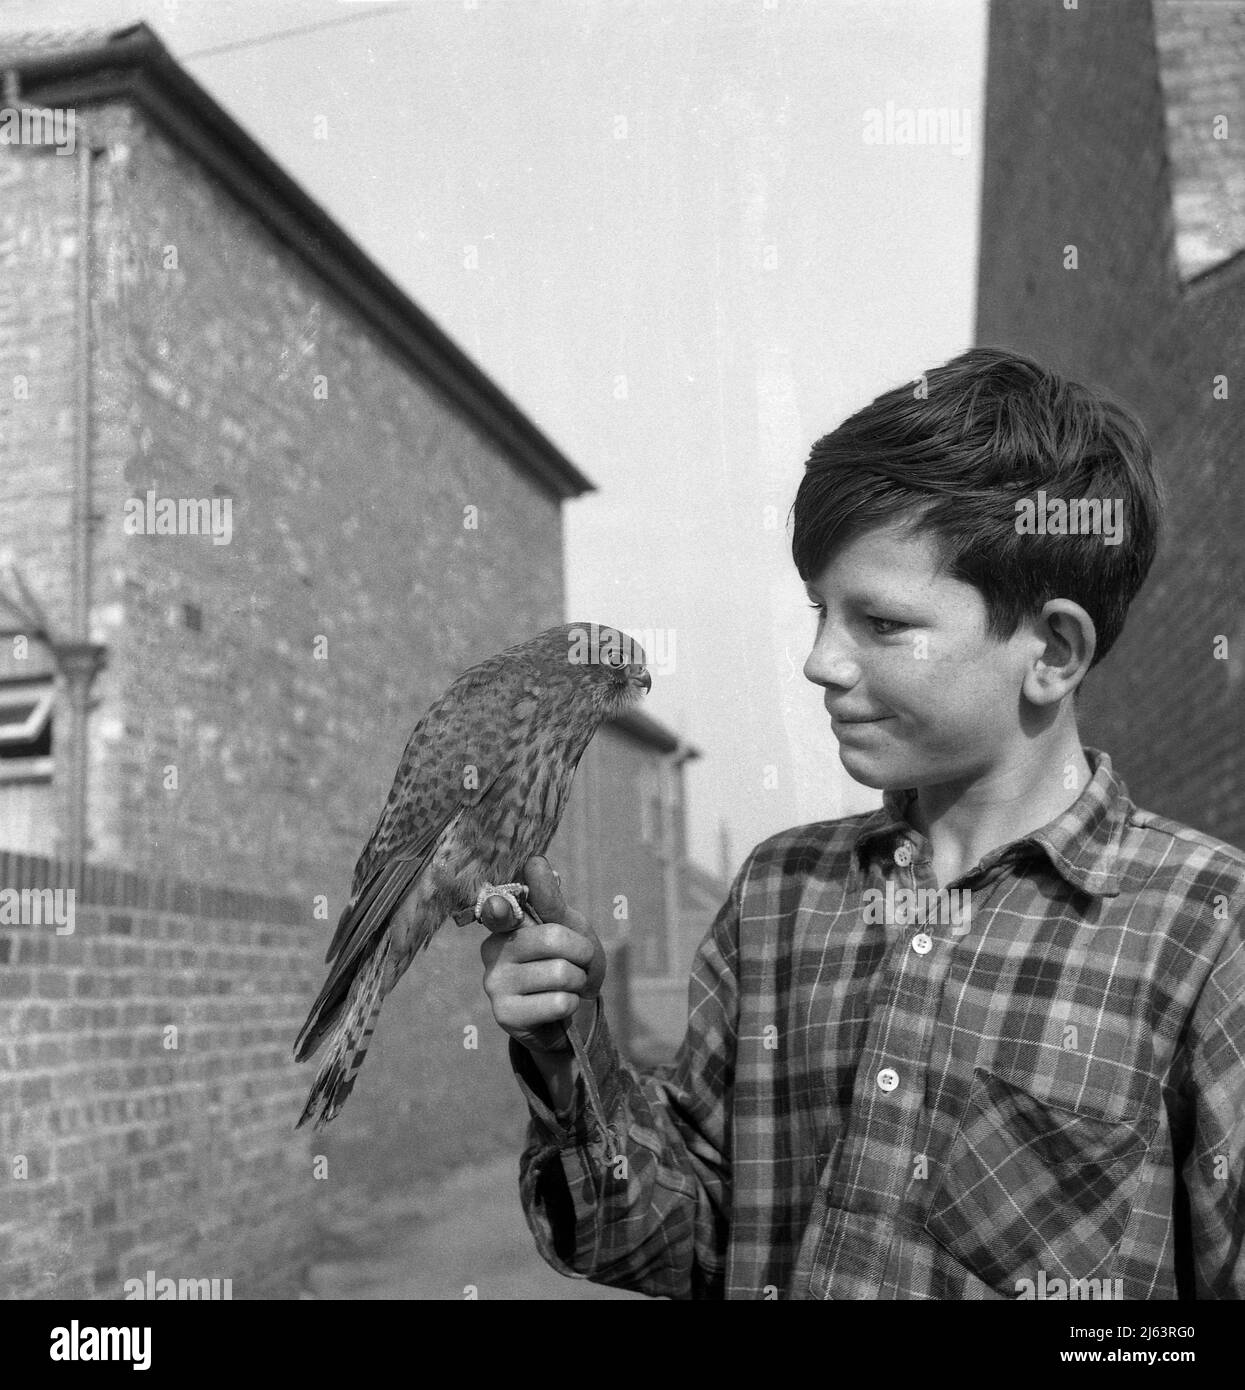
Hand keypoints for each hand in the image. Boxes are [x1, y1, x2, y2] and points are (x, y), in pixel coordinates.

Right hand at [480, 855, 605, 1054]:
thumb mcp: (571, 926)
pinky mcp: (504, 1014)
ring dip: (578, 981)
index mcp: (507, 923)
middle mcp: (492, 948)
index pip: (500, 909)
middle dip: (581, 953)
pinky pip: (559, 1002)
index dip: (500, 908)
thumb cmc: (572, 961)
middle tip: (577, 963)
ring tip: (568, 985)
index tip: (501, 906)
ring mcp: (494, 983)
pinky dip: (572, 1003)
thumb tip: (534, 861)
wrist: (576, 1011)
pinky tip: (560, 1006)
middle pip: (553, 938)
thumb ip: (551, 900)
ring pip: (561, 973)